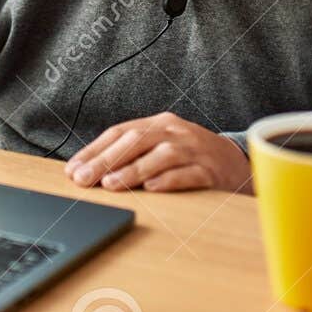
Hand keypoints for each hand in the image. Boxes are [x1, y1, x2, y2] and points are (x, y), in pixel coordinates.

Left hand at [65, 112, 250, 191]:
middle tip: (84, 179)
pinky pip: (187, 173)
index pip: (120, 132)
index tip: (74, 170)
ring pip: (160, 156)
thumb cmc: (192, 157)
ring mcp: (194, 150)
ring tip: (111, 185)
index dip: (94, 150)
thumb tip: (91, 170)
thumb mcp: (162, 146)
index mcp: (159, 124)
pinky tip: (152, 188)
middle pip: (136, 141)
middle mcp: (175, 132)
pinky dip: (169, 180)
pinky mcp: (211, 170)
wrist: (238, 163)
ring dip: (133, 170)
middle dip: (106, 160)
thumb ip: (133, 153)